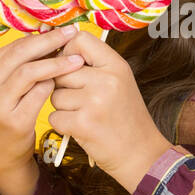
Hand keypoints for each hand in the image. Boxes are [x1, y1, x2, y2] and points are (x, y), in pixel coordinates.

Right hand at [0, 25, 85, 173]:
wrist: (2, 152)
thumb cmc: (9, 111)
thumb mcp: (4, 85)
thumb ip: (20, 62)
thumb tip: (49, 33)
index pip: (14, 46)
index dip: (41, 36)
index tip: (63, 30)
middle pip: (20, 54)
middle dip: (50, 42)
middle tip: (72, 34)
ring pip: (28, 72)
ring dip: (56, 64)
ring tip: (77, 61)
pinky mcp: (13, 121)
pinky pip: (38, 95)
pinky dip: (53, 85)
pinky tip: (65, 83)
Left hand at [50, 29, 173, 192]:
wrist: (140, 154)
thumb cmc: (125, 116)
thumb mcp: (119, 81)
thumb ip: (93, 64)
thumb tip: (57, 49)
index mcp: (116, 65)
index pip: (80, 40)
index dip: (69, 52)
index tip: (73, 67)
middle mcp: (107, 80)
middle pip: (61, 69)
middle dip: (63, 85)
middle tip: (83, 99)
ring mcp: (94, 101)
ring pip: (55, 94)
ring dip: (63, 107)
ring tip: (85, 114)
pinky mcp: (83, 123)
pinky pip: (54, 115)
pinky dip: (63, 124)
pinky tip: (81, 128)